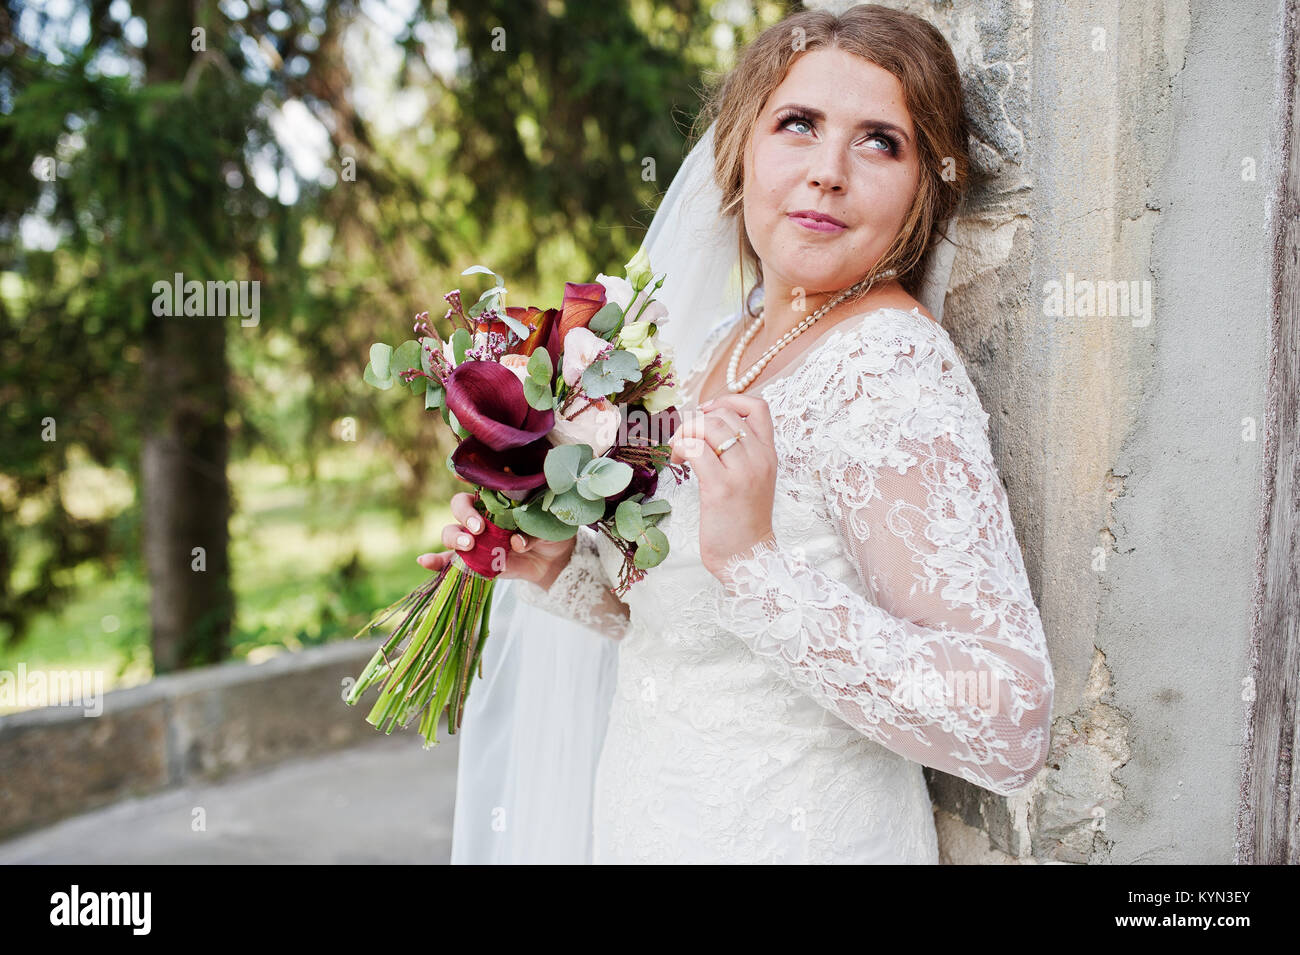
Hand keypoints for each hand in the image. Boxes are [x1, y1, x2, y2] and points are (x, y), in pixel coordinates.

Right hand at [417, 492, 577, 587]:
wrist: (553, 560)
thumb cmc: (549, 533)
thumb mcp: (548, 526)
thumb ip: (532, 531)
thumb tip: (516, 541)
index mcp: (498, 498)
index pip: (479, 483)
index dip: (467, 476)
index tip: (460, 476)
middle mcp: (482, 514)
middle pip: (460, 506)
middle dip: (465, 514)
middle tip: (479, 528)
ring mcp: (475, 537)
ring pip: (451, 530)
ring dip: (454, 536)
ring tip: (468, 544)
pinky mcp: (472, 559)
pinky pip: (449, 559)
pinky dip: (436, 560)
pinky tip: (425, 560)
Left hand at [668, 395, 777, 581]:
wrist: (747, 557)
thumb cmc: (743, 520)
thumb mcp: (752, 479)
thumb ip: (739, 453)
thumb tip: (706, 426)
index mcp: (769, 454)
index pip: (757, 406)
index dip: (728, 401)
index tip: (707, 413)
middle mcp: (759, 458)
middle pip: (723, 414)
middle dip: (696, 421)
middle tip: (685, 441)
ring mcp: (742, 472)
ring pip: (708, 426)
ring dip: (685, 433)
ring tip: (679, 452)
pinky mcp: (721, 488)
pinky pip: (696, 449)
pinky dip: (680, 448)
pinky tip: (677, 462)